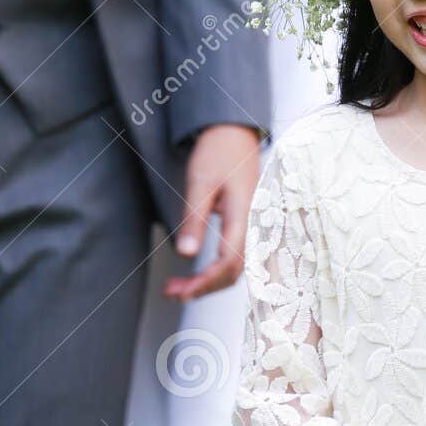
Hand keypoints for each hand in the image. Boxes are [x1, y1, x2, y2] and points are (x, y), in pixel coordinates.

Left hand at [164, 124, 261, 300]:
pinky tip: (198, 273)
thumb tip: (185, 254)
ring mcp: (251, 227)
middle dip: (204, 287)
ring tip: (178, 287)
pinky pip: (235, 257)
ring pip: (235, 267)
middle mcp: (253, 226)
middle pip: (234, 271)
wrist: (234, 133)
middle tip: (172, 292)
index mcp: (244, 215)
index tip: (182, 292)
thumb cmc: (218, 153)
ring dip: (209, 282)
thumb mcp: (200, 182)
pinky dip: (216, 271)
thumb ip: (194, 218)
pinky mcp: (246, 226)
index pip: (229, 262)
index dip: (206, 282)